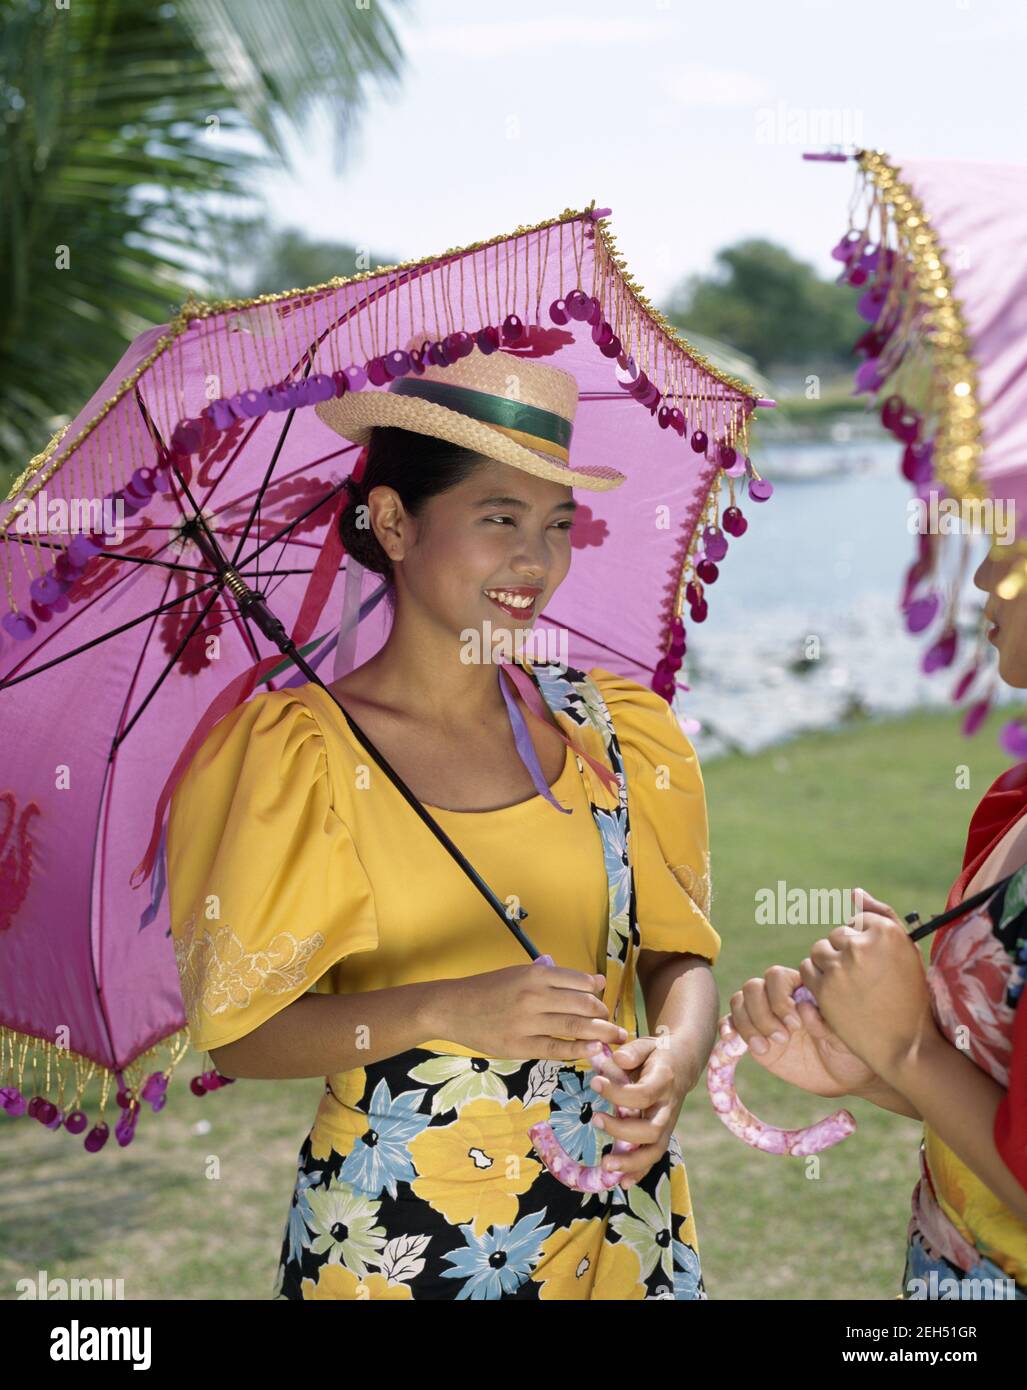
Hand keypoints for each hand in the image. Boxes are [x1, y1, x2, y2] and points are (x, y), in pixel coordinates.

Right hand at [441, 964, 628, 1060]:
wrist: (453, 1007)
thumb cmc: (489, 989)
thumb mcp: (519, 973)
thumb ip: (555, 978)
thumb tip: (595, 981)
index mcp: (534, 974)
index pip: (580, 982)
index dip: (597, 993)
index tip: (603, 1002)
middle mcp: (533, 995)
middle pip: (583, 1005)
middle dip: (604, 1015)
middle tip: (613, 1024)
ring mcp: (526, 1022)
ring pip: (574, 1027)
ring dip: (599, 1033)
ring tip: (614, 1038)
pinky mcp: (519, 1045)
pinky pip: (556, 1048)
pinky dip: (577, 1050)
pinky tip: (592, 1051)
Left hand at [584, 1035, 687, 1188]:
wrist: (683, 1063)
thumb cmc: (658, 1053)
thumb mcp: (647, 1043)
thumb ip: (633, 1051)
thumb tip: (618, 1059)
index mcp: (664, 1081)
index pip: (643, 1095)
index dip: (618, 1093)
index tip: (595, 1082)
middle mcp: (668, 1107)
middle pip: (650, 1130)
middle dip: (621, 1130)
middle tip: (595, 1118)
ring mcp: (667, 1124)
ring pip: (654, 1151)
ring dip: (631, 1162)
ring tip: (606, 1164)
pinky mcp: (662, 1134)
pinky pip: (654, 1157)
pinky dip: (639, 1172)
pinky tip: (622, 1182)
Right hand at [725, 965, 880, 1097]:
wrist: (842, 1077)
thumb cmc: (849, 1053)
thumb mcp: (845, 1040)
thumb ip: (826, 1023)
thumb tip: (804, 1007)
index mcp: (802, 989)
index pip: (776, 976)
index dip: (779, 997)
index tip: (796, 1025)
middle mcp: (779, 998)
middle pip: (753, 987)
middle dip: (762, 1012)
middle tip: (782, 1037)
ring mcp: (764, 1016)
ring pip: (739, 1002)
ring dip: (748, 1023)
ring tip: (765, 1047)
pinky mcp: (754, 1036)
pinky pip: (730, 1022)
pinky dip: (727, 1027)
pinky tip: (732, 1039)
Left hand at [799, 887, 939, 1082]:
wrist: (905, 1043)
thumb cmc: (910, 995)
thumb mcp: (907, 951)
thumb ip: (880, 916)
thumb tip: (854, 892)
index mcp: (887, 931)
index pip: (859, 920)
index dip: (866, 943)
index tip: (877, 964)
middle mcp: (861, 945)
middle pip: (837, 935)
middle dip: (847, 954)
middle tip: (866, 980)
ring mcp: (840, 966)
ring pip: (819, 950)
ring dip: (830, 966)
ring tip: (852, 988)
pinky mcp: (823, 988)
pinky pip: (808, 970)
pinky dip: (818, 981)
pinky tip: (838, 995)